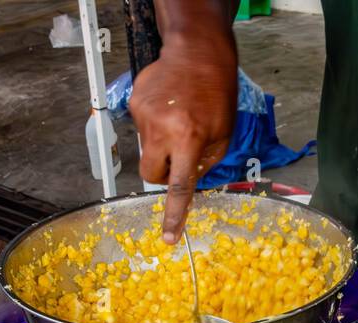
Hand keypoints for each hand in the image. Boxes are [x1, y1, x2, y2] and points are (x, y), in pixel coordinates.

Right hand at [130, 42, 236, 242]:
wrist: (196, 51)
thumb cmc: (217, 93)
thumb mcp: (223, 133)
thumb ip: (205, 162)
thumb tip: (187, 184)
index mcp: (189, 138)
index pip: (178, 187)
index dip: (173, 214)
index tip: (168, 237)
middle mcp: (162, 129)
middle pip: (150, 174)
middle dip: (162, 174)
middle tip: (177, 158)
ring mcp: (144, 116)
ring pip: (146, 150)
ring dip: (161, 146)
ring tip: (177, 120)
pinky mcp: (134, 103)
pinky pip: (142, 129)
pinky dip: (155, 125)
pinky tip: (169, 107)